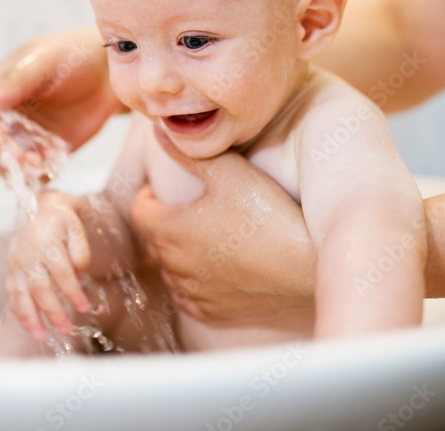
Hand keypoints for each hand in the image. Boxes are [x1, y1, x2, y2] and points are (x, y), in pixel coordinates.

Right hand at [0, 27, 122, 173]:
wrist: (110, 71)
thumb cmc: (73, 54)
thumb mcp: (42, 60)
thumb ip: (13, 80)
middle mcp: (1, 119)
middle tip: (15, 156)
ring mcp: (22, 139)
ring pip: (4, 166)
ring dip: (14, 170)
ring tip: (36, 163)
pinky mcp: (45, 154)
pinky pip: (33, 174)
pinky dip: (37, 176)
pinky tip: (50, 166)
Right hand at [6, 191, 92, 338]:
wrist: (38, 209)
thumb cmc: (60, 221)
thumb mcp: (76, 227)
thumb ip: (80, 250)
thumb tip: (79, 274)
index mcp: (48, 244)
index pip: (62, 273)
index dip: (73, 292)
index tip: (85, 307)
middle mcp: (29, 255)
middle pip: (40, 287)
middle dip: (53, 311)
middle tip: (65, 329)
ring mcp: (17, 264)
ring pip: (21, 294)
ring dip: (31, 317)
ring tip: (41, 336)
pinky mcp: (10, 270)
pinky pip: (11, 293)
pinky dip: (17, 311)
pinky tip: (27, 326)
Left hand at [130, 130, 316, 323]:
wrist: (306, 266)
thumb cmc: (267, 215)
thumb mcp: (228, 171)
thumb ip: (189, 153)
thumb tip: (160, 132)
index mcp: (170, 229)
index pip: (138, 211)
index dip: (147, 196)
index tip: (163, 190)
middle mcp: (176, 265)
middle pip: (153, 241)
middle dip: (164, 222)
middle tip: (188, 208)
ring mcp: (194, 293)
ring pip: (171, 272)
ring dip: (178, 255)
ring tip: (203, 238)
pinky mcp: (214, 312)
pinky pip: (190, 299)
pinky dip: (194, 284)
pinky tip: (213, 272)